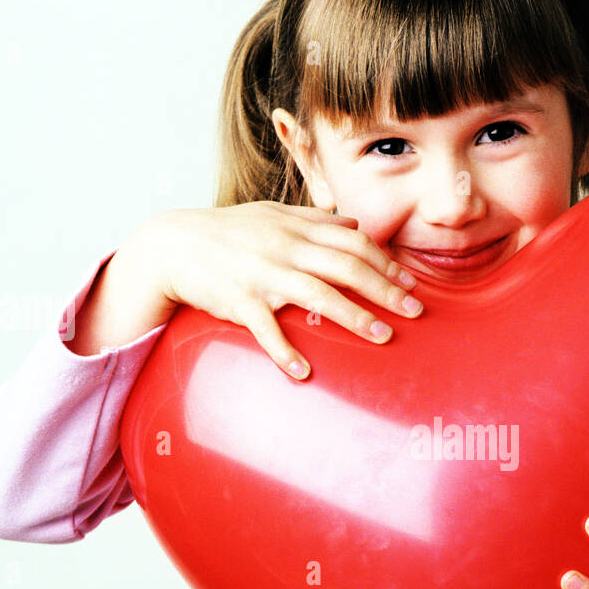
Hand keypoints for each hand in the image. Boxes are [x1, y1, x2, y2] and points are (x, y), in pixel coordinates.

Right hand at [132, 202, 423, 378]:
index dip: (386, 263)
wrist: (173, 246)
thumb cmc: (227, 232)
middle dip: (385, 289)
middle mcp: (285, 249)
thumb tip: (354, 225)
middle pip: (346, 267)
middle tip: (415, 311)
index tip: (411, 282)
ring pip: (317, 295)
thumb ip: (314, 220)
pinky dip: (283, 351)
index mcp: (296, 229)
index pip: (353, 243)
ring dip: (354, 317)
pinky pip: (265, 329)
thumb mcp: (271, 216)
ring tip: (383, 336)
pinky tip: (303, 372)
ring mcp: (262, 275)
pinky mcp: (238, 301)